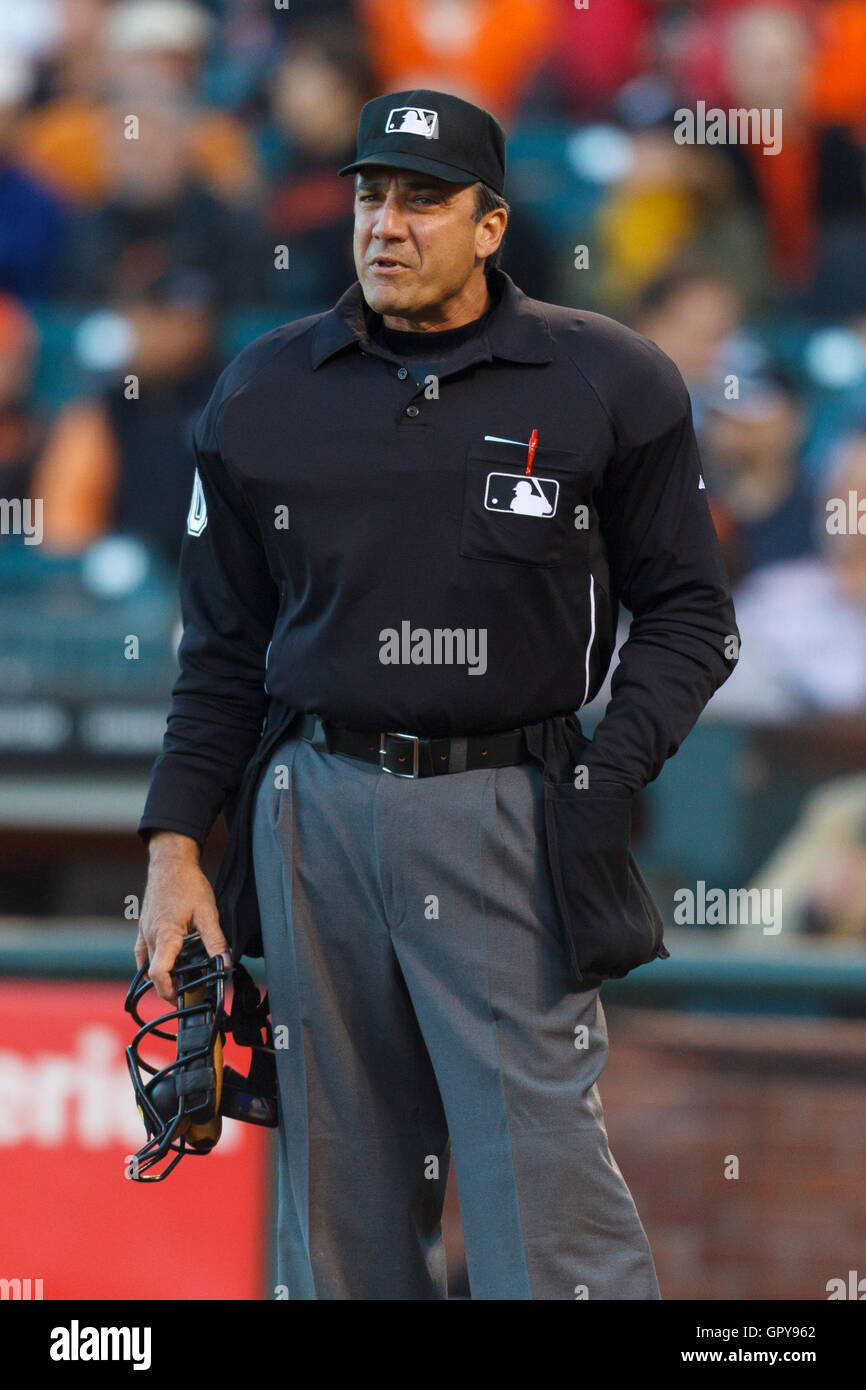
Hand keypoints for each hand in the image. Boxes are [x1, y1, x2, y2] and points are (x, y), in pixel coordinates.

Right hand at [135, 832, 229, 1001]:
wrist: (170, 864)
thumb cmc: (187, 885)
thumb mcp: (208, 912)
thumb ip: (216, 941)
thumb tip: (225, 964)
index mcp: (165, 936)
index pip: (158, 974)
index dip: (168, 992)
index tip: (183, 998)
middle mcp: (150, 938)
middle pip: (155, 974)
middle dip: (171, 987)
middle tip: (192, 989)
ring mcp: (144, 933)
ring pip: (148, 965)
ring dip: (163, 976)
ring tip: (184, 977)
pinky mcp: (143, 929)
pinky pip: (143, 955)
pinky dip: (154, 964)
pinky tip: (169, 963)